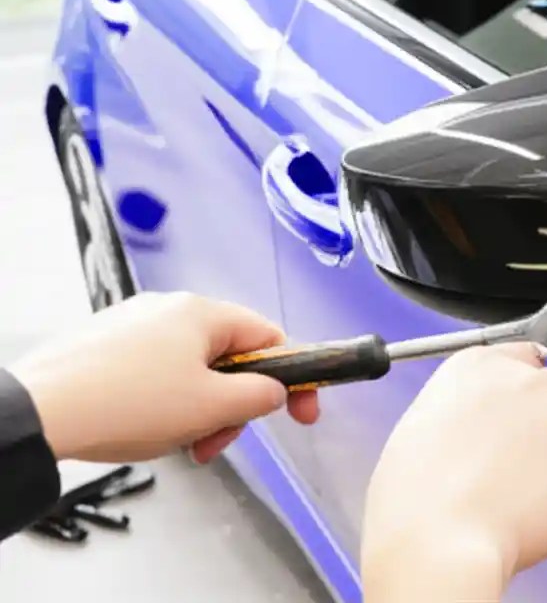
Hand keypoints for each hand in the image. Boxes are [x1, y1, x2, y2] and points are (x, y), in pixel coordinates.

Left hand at [10, 292, 318, 462]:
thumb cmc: (128, 403)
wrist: (41, 411)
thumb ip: (260, 397)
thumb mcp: (213, 407)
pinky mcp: (104, 345)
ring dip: (198, 409)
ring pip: (191, 368)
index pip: (270, 338)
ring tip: (177, 443)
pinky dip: (164, 402)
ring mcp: (133, 324)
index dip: (294, 378)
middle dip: (233, 405)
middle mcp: (169, 308)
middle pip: (229, 357)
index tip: (302, 412)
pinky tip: (146, 429)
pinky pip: (155, 372)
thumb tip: (275, 391)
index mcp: (203, 313)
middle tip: (218, 441)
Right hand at [362, 343, 546, 602]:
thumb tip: (496, 425)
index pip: (526, 357)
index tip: (526, 412)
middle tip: (536, 460)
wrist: (441, 539)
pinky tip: (533, 518)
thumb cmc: (418, 496)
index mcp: (481, 367)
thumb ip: (474, 408)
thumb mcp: (426, 424)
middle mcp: (532, 381)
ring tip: (517, 502)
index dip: (529, 390)